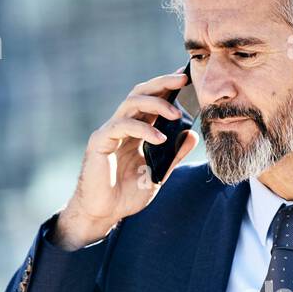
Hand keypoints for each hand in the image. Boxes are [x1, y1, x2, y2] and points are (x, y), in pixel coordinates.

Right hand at [54, 70, 200, 247]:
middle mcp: (122, 125)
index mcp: (135, 130)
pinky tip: (160, 139)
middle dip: (162, 83)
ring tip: (176, 113)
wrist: (103, 213)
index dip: (167, 87)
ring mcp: (110, 131)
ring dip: (156, 104)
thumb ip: (174, 155)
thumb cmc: (127, 194)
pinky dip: (143, 129)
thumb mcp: (158, 173)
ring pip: (131, 103)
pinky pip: (122, 126)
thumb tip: (192, 135)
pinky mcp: (100, 142)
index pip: (151, 100)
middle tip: (183, 79)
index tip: (186, 78)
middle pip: (140, 93)